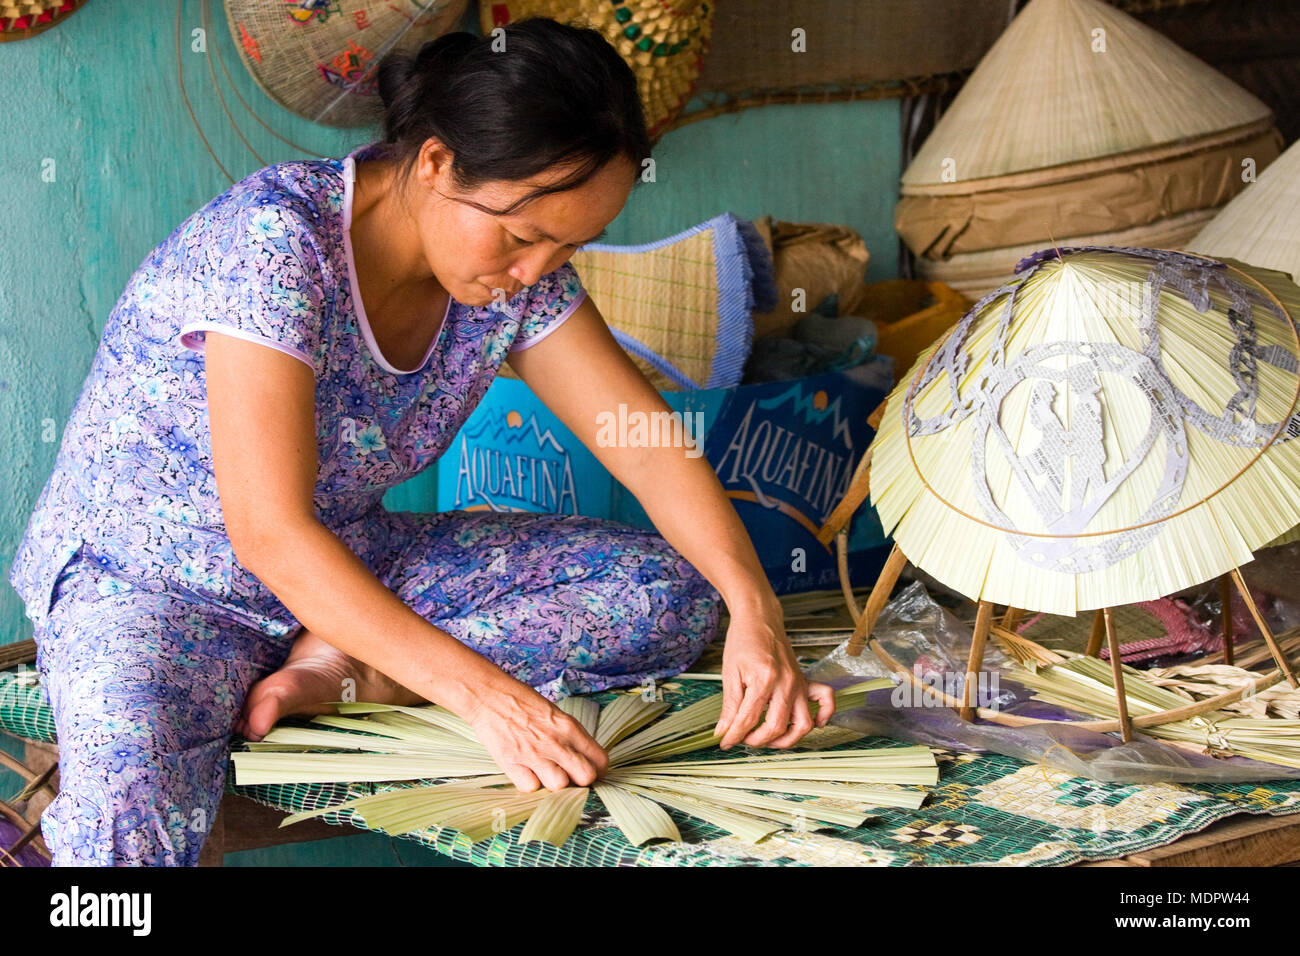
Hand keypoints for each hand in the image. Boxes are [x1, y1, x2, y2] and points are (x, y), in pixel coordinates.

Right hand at [465, 681, 608, 792]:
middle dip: (581, 780)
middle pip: (585, 777)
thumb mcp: (555, 713)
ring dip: (554, 783)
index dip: (598, 769)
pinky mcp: (511, 764)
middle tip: (570, 775)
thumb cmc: (522, 702)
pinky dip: (530, 784)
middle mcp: (555, 742)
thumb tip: (582, 759)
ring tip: (546, 772)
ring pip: (559, 786)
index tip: (590, 770)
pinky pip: (531, 788)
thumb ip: (570, 736)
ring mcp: (533, 755)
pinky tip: (527, 771)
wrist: (489, 697)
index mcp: (569, 727)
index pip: (600, 759)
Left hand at [713, 600, 835, 749]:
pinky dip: (823, 716)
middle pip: (777, 727)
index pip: (749, 719)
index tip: (724, 743)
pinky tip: (812, 724)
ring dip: (787, 739)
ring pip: (803, 724)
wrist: (758, 618)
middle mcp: (786, 683)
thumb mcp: (730, 673)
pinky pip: (825, 701)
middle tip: (742, 738)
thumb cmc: (742, 641)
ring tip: (768, 739)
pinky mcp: (806, 681)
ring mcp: (799, 683)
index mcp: (763, 679)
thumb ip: (729, 705)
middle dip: (757, 740)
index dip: (734, 736)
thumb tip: (723, 732)